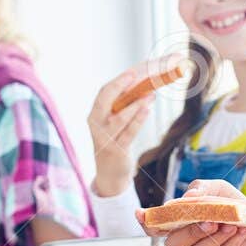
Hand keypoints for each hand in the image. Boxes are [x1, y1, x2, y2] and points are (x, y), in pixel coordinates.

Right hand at [87, 66, 159, 196]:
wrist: (109, 173)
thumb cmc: (115, 141)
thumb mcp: (115, 122)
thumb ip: (124, 105)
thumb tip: (144, 85)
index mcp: (95, 114)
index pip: (104, 92)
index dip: (118, 81)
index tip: (133, 72)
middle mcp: (96, 124)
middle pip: (105, 100)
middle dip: (120, 86)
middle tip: (136, 76)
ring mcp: (105, 138)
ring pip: (119, 118)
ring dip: (135, 104)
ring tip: (150, 93)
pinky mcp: (116, 150)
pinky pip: (128, 133)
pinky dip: (138, 120)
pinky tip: (147, 109)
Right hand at [146, 179, 245, 245]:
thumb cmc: (236, 210)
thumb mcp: (220, 192)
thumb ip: (203, 189)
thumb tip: (189, 196)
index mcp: (180, 226)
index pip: (156, 228)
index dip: (146, 222)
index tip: (140, 214)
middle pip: (172, 245)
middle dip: (190, 232)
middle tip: (211, 221)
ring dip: (212, 239)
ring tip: (230, 225)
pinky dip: (228, 244)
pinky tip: (240, 233)